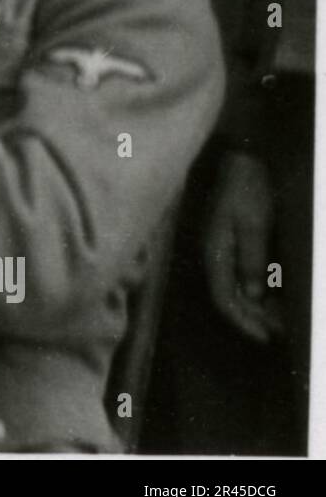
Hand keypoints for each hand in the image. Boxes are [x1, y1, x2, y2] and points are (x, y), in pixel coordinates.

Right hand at [203, 150, 281, 342]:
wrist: (240, 159)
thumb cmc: (247, 189)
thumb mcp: (253, 224)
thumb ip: (252, 259)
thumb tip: (254, 294)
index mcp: (216, 252)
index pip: (225, 297)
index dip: (243, 320)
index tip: (266, 337)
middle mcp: (215, 254)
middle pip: (229, 296)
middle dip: (253, 317)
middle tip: (280, 331)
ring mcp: (221, 247)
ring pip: (236, 287)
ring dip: (257, 306)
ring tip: (281, 318)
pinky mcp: (231, 241)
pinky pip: (241, 273)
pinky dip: (257, 288)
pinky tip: (272, 293)